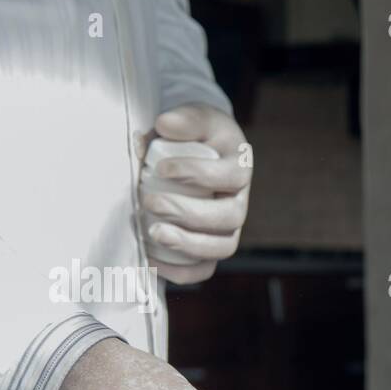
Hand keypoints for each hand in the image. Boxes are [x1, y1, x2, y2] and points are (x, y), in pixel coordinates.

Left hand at [140, 103, 250, 283]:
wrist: (199, 150)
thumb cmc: (194, 133)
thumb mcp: (194, 117)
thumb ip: (184, 119)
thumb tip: (165, 126)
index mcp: (240, 166)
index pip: (229, 175)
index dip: (198, 174)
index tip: (161, 168)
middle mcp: (240, 200)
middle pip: (229, 217)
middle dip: (190, 214)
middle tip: (150, 203)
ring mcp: (229, 228)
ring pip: (222, 247)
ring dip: (188, 245)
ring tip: (153, 234)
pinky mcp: (212, 246)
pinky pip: (206, 269)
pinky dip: (182, 272)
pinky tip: (153, 260)